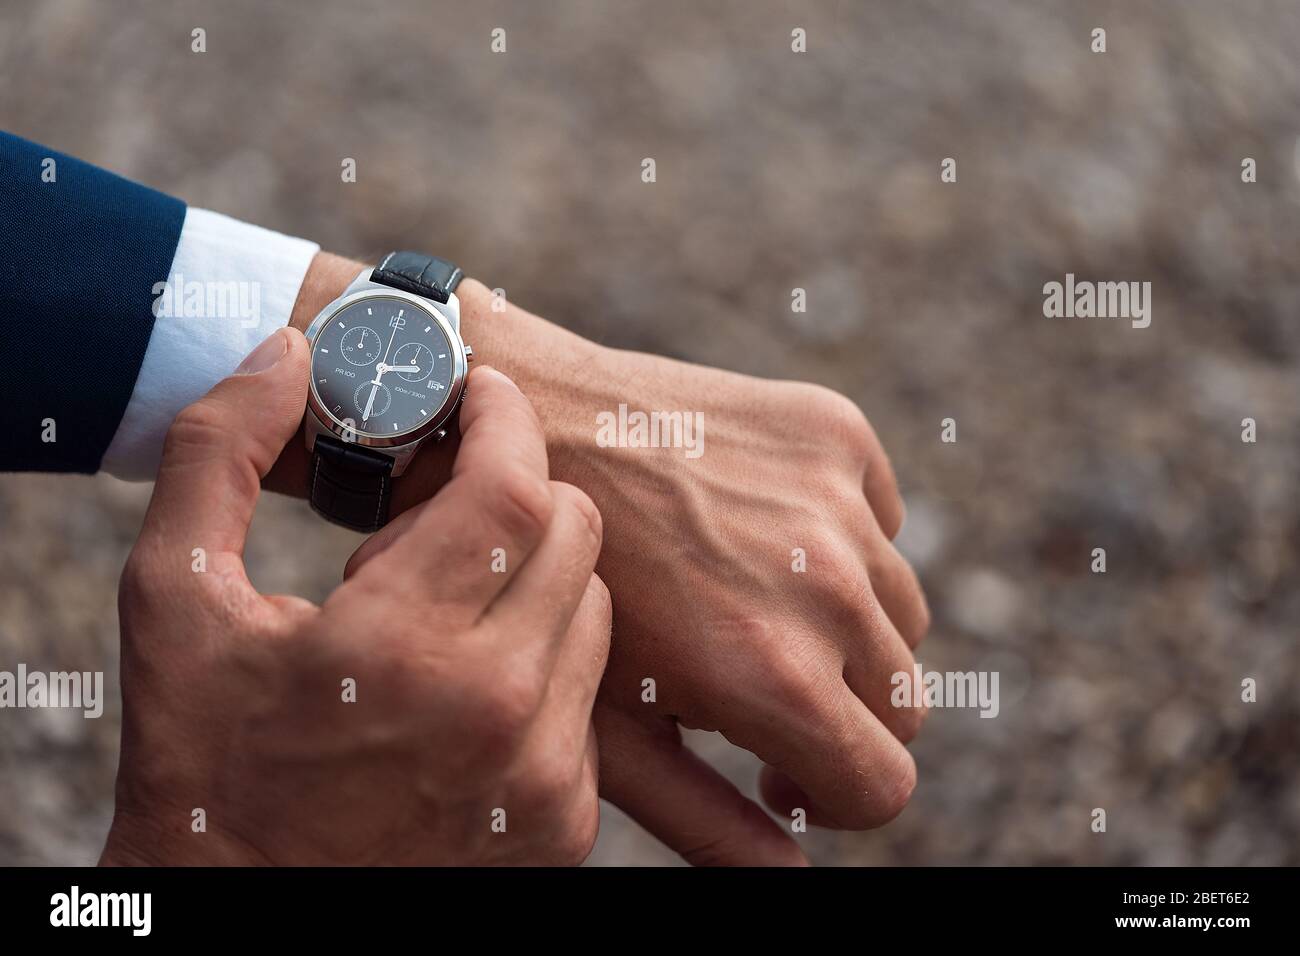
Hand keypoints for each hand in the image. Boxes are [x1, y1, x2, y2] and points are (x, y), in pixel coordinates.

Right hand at [103, 330, 610, 865]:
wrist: (243, 915)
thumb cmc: (201, 764)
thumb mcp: (174, 604)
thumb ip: (218, 457)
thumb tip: (291, 352)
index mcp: (402, 648)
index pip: (514, 486)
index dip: (505, 418)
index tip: (481, 394)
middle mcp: (497, 713)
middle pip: (575, 534)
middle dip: (515, 493)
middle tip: (433, 521)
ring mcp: (541, 776)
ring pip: (595, 607)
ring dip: (533, 576)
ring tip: (438, 611)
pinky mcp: (563, 822)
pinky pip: (590, 689)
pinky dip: (544, 655)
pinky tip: (464, 679)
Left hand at [569, 351, 930, 864]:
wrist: (522, 428)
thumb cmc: (543, 592)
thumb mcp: (611, 723)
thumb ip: (707, 814)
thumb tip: (787, 879)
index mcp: (773, 673)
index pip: (885, 785)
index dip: (834, 796)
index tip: (781, 772)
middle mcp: (826, 585)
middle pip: (907, 703)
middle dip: (848, 719)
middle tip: (767, 695)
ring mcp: (835, 498)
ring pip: (902, 612)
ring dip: (849, 630)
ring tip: (757, 611)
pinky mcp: (834, 431)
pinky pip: (883, 520)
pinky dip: (843, 542)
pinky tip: (758, 538)